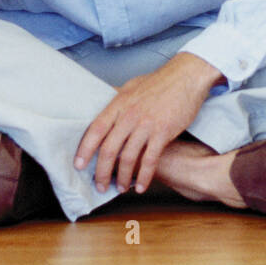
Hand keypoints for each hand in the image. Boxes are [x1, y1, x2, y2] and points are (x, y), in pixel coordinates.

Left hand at [74, 53, 223, 194]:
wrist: (186, 76)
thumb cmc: (160, 81)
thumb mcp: (132, 86)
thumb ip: (117, 100)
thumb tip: (104, 108)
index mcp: (119, 104)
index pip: (96, 129)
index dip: (85, 149)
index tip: (79, 164)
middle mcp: (129, 116)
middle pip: (109, 149)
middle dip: (102, 172)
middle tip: (100, 185)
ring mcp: (146, 125)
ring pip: (128, 158)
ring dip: (123, 177)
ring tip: (121, 187)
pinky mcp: (163, 132)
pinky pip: (150, 160)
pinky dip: (144, 177)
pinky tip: (140, 186)